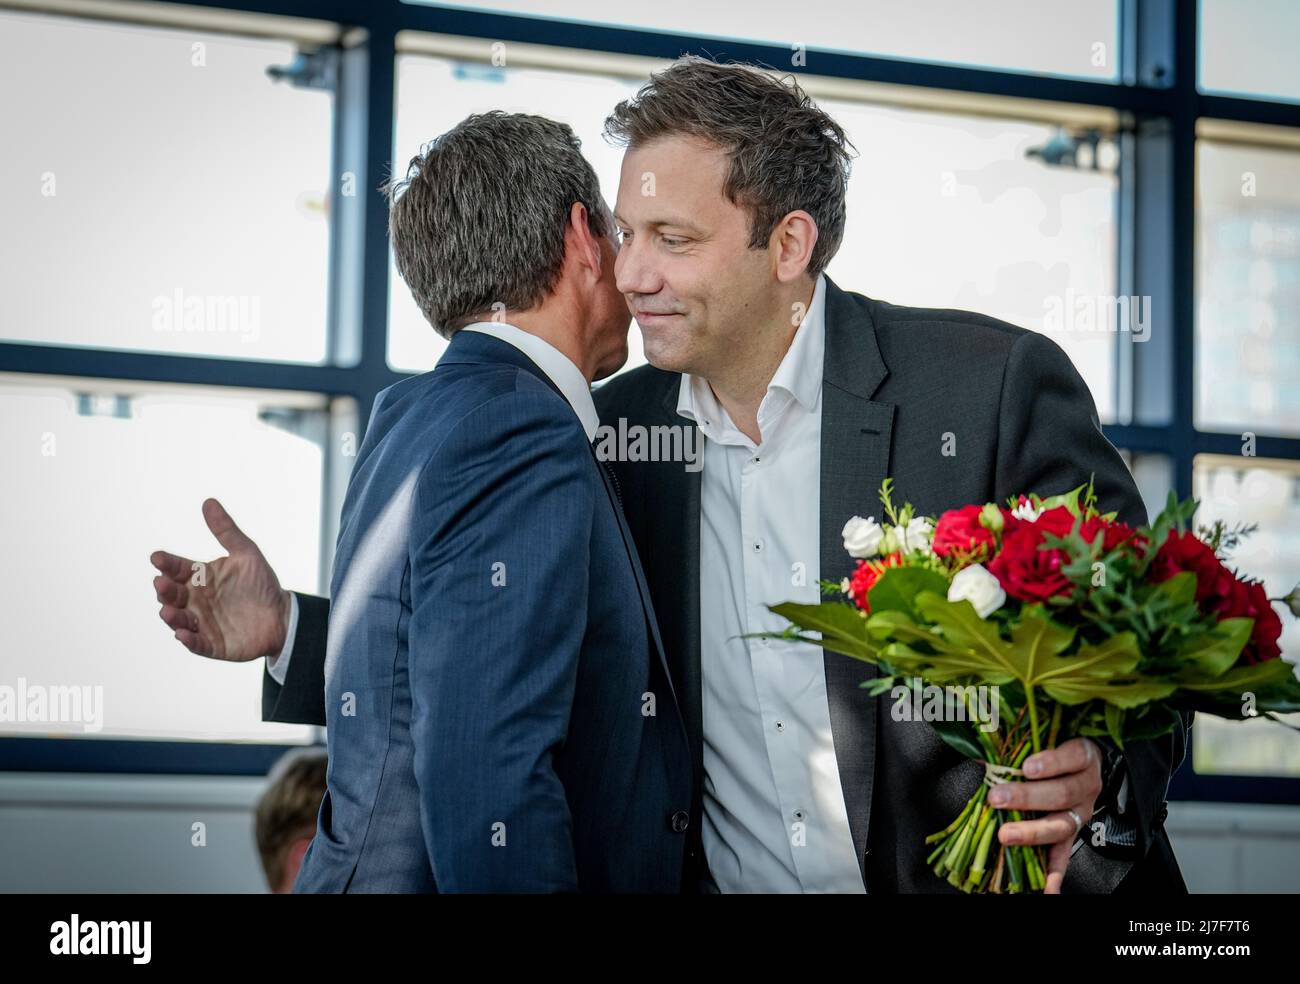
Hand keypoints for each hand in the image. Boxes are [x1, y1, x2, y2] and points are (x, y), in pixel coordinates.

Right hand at [150, 498, 290, 661]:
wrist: (283, 615)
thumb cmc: (261, 583)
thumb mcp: (246, 553)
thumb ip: (226, 530)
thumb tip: (208, 502)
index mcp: (200, 578)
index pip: (177, 568)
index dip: (166, 563)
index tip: (157, 558)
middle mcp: (196, 600)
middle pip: (173, 594)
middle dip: (165, 589)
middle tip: (162, 583)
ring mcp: (202, 623)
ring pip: (179, 620)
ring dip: (171, 616)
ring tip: (167, 610)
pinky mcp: (212, 644)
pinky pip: (197, 644)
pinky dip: (188, 640)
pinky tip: (182, 634)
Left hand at [987, 737, 1102, 894]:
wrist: (1088, 768)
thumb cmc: (1057, 750)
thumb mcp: (1044, 741)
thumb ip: (1017, 745)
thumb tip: (981, 751)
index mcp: (1082, 758)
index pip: (1072, 756)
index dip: (1051, 762)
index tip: (1026, 767)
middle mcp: (1086, 787)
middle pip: (1062, 793)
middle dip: (1027, 797)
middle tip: (997, 798)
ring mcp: (1081, 814)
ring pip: (1061, 825)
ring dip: (1032, 832)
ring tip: (1005, 834)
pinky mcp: (1073, 836)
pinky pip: (1064, 857)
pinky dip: (1054, 875)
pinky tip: (1045, 889)